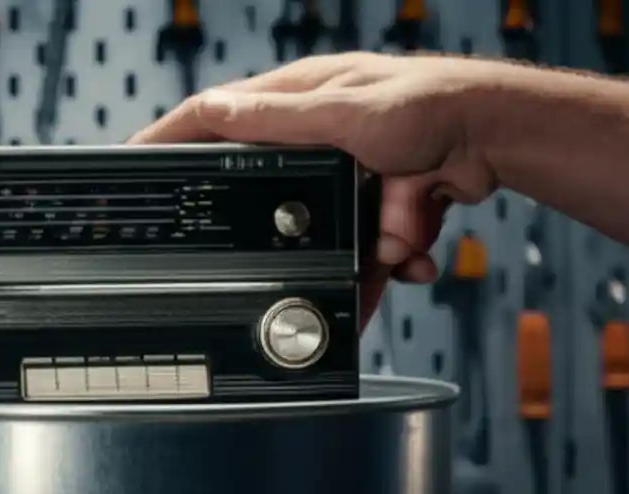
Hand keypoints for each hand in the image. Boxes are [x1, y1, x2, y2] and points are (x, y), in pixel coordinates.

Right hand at [129, 52, 505, 324]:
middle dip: (289, 231)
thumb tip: (214, 110)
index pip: (218, 118)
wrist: (495, 137)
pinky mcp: (377, 205)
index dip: (172, 139)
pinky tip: (409, 251)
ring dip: (357, 251)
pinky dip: (388, 257)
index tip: (133, 160)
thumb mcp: (342, 110)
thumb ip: (276, 119)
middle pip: (274, 197)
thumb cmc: (429, 103)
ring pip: (325, 234)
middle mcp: (319, 136)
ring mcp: (349, 174)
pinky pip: (365, 248)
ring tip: (388, 242)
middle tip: (278, 253)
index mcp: (299, 101)